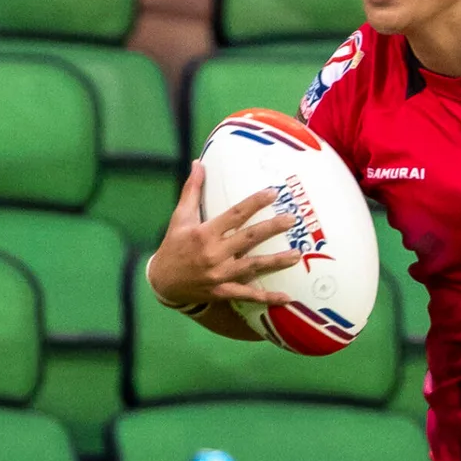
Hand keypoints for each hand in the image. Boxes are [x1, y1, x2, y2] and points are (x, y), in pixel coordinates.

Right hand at [145, 162, 298, 310]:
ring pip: (253, 266)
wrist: (163, 282)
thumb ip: (192, 190)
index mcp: (205, 233)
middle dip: (272, 228)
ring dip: (276, 261)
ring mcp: (219, 275)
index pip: (234, 215)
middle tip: (292, 219)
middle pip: (248, 238)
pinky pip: (248, 294)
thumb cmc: (174, 245)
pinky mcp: (222, 292)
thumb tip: (198, 162)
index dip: (254, 203)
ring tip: (297, 254)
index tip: (272, 193)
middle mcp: (214, 253)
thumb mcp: (180, 217)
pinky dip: (267, 297)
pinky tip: (286, 296)